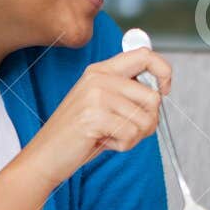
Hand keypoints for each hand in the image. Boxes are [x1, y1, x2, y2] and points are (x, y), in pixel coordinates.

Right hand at [20, 48, 171, 189]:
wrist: (46, 154)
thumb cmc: (80, 132)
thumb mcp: (103, 103)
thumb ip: (128, 91)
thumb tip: (161, 89)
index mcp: (101, 70)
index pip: (145, 55)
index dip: (164, 71)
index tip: (164, 90)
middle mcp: (99, 78)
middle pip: (153, 97)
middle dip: (148, 121)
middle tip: (126, 129)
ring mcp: (95, 95)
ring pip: (145, 119)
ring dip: (134, 136)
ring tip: (110, 135)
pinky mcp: (93, 116)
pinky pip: (131, 134)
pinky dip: (122, 145)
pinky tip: (102, 141)